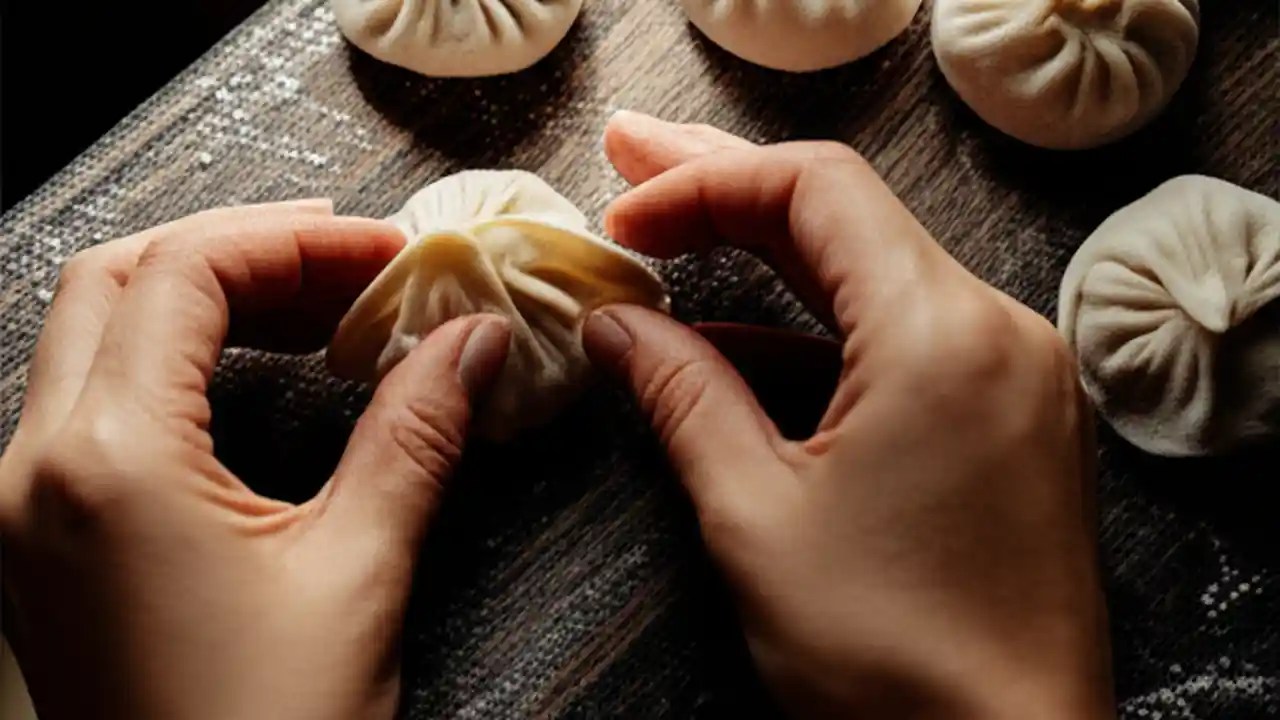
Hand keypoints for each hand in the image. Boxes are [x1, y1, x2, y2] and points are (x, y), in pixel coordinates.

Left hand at [0, 201, 510, 719]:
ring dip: (206, 298)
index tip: (383, 253)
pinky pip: (94, 401)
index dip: (295, 239)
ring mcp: (27, 508)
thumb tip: (469, 341)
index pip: (185, 273)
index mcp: (110, 464)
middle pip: (122, 279)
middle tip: (349, 267)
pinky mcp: (45, 541)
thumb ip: (415, 433)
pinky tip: (253, 377)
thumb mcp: (359, 572)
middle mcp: (40, 471)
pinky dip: (175, 359)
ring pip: (96, 333)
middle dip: (243, 250)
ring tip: (317, 310)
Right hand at [582, 112, 1114, 718]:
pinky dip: (813, 334)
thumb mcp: (754, 517)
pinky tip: (732, 340)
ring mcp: (1010, 376)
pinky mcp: (1004, 420)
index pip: (814, 191)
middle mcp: (996, 333)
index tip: (623, 214)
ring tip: (667, 245)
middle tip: (633, 165)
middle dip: (729, 190)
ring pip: (870, 274)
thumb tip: (617, 326)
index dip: (704, 185)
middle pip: (845, 215)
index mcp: (941, 337)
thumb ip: (681, 396)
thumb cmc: (895, 660)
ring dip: (766, 261)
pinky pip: (898, 340)